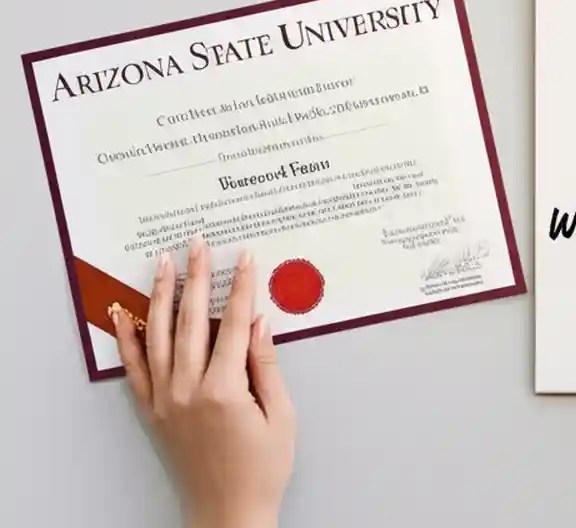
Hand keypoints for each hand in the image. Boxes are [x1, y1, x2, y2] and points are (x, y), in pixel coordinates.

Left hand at [112, 236, 295, 527]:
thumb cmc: (262, 469)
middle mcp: (188, 390)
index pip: (234, 324)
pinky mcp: (154, 411)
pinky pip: (135, 367)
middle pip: (192, 320)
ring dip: (160, 295)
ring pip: (158, 335)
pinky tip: (124, 313)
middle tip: (199, 245)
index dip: (241, 288)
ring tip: (164, 263)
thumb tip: (260, 324)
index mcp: (225, 390)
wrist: (228, 511)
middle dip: (197, 277)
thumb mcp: (281, 416)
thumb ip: (267, 367)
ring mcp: (166, 400)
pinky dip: (127, 338)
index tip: (245, 258)